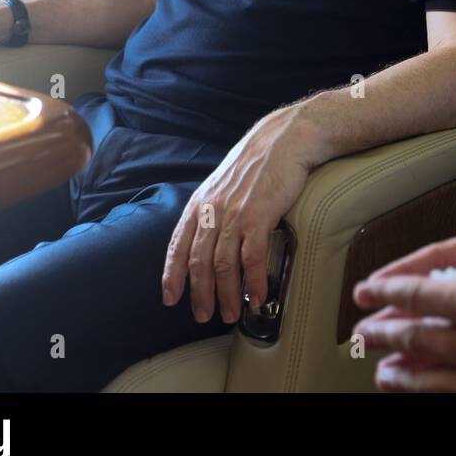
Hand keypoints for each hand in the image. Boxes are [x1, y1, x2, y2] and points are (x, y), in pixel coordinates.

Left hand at [161, 106, 317, 323]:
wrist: (285, 139)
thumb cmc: (259, 161)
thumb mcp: (224, 182)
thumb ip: (214, 207)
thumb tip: (212, 234)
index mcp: (200, 203)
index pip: (177, 246)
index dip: (171, 275)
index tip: (170, 298)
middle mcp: (212, 211)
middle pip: (198, 263)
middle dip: (199, 294)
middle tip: (204, 315)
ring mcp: (234, 214)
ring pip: (223, 266)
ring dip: (226, 295)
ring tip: (232, 314)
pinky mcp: (258, 217)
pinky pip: (251, 259)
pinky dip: (253, 282)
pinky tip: (257, 296)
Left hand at [353, 244, 455, 390]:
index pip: (418, 293)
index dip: (387, 290)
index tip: (366, 290)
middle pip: (412, 338)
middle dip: (381, 333)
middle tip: (360, 333)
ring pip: (426, 376)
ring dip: (398, 372)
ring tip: (380, 371)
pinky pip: (453, 396)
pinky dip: (430, 394)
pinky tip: (424, 393)